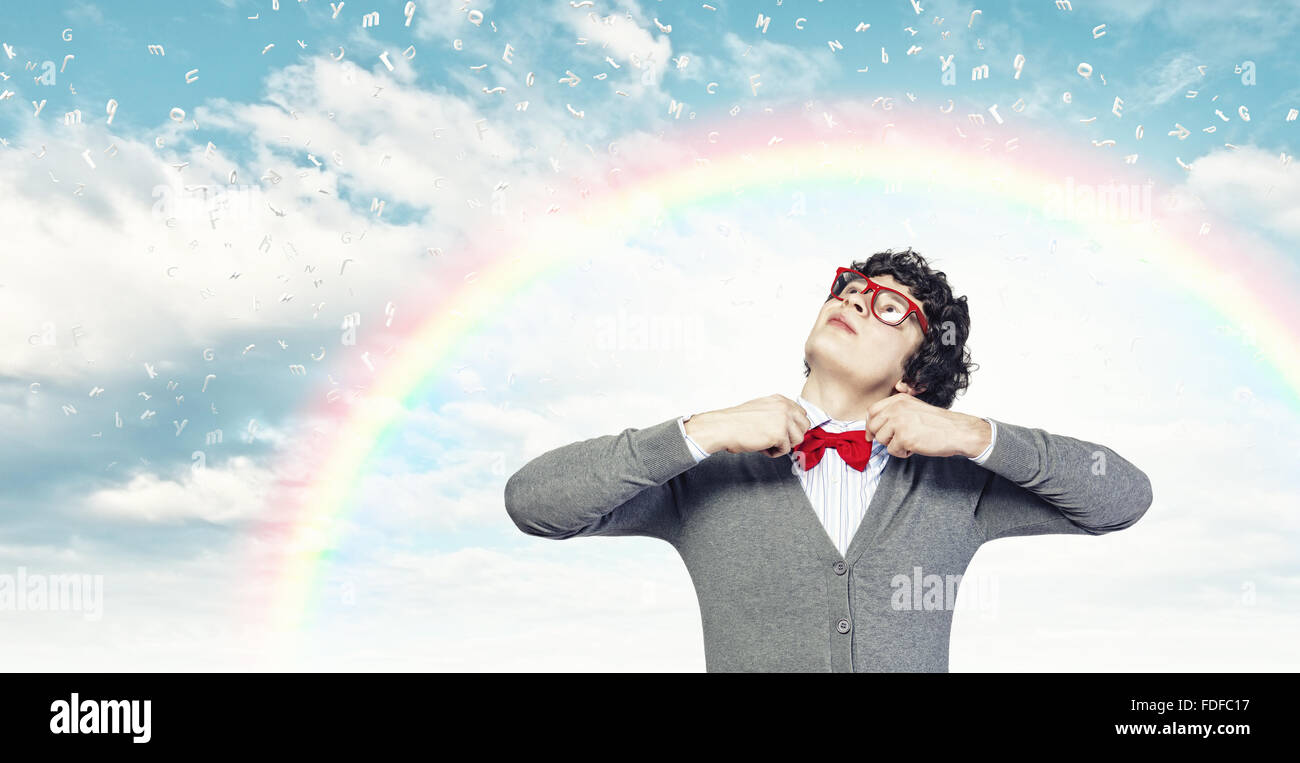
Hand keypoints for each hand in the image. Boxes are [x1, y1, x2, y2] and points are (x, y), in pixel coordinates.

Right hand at [684, 394, 812, 458]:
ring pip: (798, 439)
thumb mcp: (761, 408)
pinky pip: (786, 450)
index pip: (801, 414)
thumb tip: (791, 427)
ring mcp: (783, 420)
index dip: (793, 426)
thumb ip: (778, 413)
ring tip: (767, 443)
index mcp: (780, 399)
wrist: (724, 427)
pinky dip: (774, 453)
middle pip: (804, 426)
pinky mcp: (780, 434)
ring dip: (783, 445)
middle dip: (793, 436)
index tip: (783, 432)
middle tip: (776, 440)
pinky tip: (761, 447)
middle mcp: (784, 407)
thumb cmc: (737, 421)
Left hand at [864, 393, 990, 458]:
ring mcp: (899, 423)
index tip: (872, 434)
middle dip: (882, 437)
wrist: (957, 431)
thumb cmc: (938, 423)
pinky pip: (892, 451)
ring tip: (910, 442)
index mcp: (899, 400)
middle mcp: (897, 409)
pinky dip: (903, 453)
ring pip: (881, 440)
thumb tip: (873, 427)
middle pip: (874, 427)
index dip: (870, 425)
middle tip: (896, 440)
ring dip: (894, 445)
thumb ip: (895, 413)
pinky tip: (915, 447)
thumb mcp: (914, 408)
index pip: (872, 411)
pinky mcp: (904, 438)